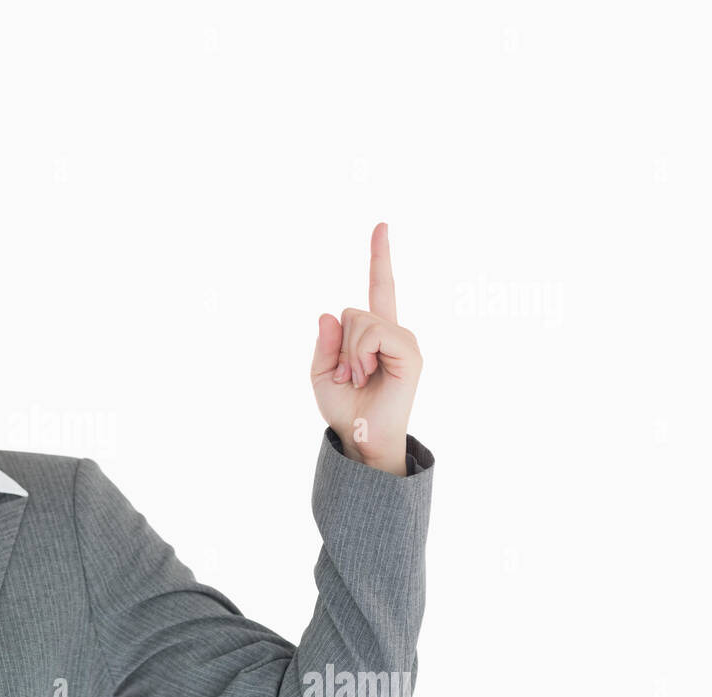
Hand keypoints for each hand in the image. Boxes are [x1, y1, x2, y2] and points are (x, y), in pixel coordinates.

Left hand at [310, 222, 422, 475]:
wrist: (360, 437)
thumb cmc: (344, 408)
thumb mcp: (320, 372)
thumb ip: (324, 342)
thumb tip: (329, 313)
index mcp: (374, 333)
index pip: (380, 287)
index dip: (379, 256)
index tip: (381, 226)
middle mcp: (394, 332)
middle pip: (352, 311)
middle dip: (339, 346)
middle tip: (348, 376)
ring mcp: (405, 341)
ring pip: (360, 321)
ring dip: (349, 354)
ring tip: (359, 379)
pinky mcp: (410, 353)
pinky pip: (374, 333)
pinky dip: (360, 355)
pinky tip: (367, 375)